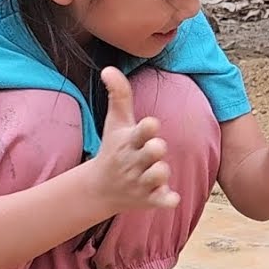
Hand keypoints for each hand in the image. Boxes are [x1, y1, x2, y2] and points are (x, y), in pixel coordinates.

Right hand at [89, 67, 179, 212]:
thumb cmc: (114, 149)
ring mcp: (141, 182)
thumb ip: (119, 95)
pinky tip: (168, 196)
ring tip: (155, 172)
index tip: (151, 124)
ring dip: (161, 172)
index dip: (149, 127)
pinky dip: (168, 199)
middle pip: (155, 151)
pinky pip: (164, 200)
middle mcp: (134, 161)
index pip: (143, 130)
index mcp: (129, 141)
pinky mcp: (149, 200)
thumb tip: (109, 68)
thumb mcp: (115, 123)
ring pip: (160, 174)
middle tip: (154, 150)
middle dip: (157, 149)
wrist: (100, 188)